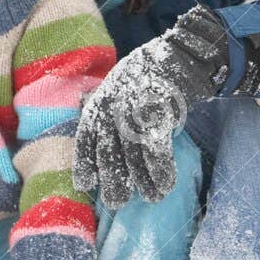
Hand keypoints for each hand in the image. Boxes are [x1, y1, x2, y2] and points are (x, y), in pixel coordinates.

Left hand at [73, 5, 230, 207]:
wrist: (175, 57)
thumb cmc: (144, 78)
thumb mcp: (115, 89)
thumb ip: (105, 114)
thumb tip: (97, 143)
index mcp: (100, 104)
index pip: (86, 138)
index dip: (84, 163)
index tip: (85, 185)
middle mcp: (112, 110)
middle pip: (108, 154)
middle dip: (113, 181)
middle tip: (117, 202)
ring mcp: (134, 112)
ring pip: (134, 157)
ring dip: (143, 181)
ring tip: (151, 198)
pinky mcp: (158, 115)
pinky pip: (156, 149)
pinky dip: (161, 170)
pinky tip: (165, 184)